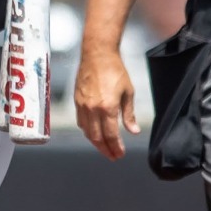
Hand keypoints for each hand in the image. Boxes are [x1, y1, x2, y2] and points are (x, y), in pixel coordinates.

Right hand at [74, 45, 136, 159]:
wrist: (97, 54)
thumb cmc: (115, 70)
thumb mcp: (128, 92)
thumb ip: (129, 114)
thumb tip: (134, 131)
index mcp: (107, 107)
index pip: (111, 135)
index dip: (116, 147)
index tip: (120, 154)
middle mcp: (93, 109)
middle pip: (97, 138)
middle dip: (106, 150)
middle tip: (113, 156)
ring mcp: (83, 105)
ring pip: (87, 132)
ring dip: (96, 143)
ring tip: (105, 148)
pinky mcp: (77, 101)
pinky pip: (81, 122)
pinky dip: (88, 131)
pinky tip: (94, 133)